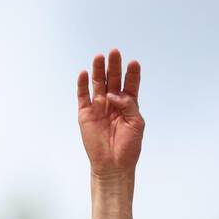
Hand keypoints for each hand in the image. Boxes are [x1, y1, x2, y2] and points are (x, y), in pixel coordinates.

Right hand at [77, 49, 144, 178]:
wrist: (113, 166)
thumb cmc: (128, 148)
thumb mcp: (136, 124)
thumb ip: (129, 105)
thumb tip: (114, 94)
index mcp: (127, 105)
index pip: (130, 85)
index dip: (131, 74)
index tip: (133, 63)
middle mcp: (112, 103)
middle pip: (112, 80)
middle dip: (114, 66)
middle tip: (115, 53)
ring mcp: (98, 107)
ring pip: (97, 84)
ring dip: (98, 70)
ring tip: (100, 57)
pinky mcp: (85, 114)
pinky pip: (82, 96)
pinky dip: (82, 84)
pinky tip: (85, 73)